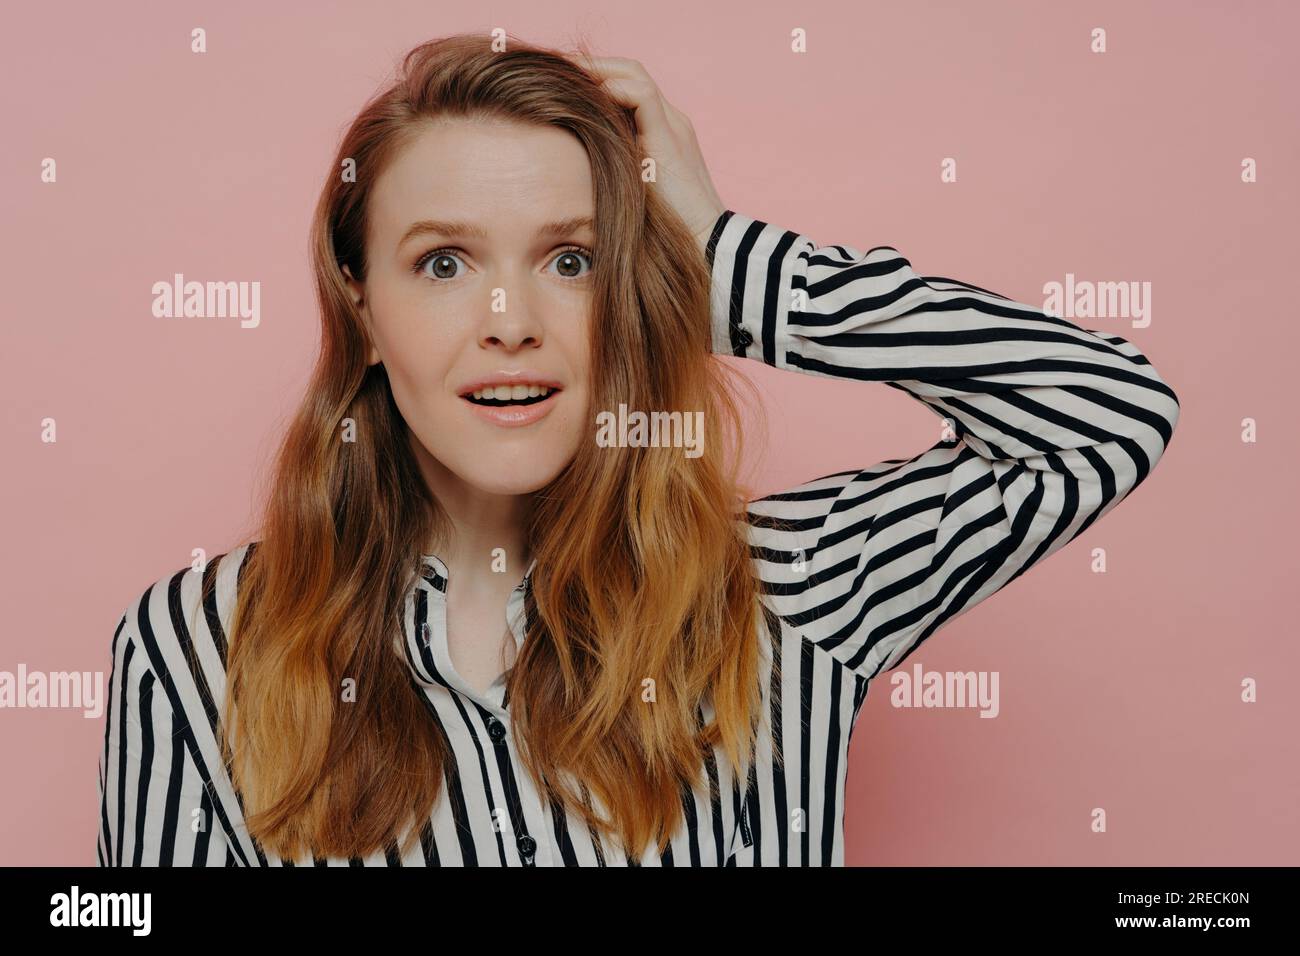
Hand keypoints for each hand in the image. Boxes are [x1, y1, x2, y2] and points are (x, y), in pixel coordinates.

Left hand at [565, 53, 726, 253]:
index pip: (625, 87)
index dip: (593, 81)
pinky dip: (612, 89)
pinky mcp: (669, 135)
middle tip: (554, 74)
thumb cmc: (663, 229)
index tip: (559, 88)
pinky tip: (586, 101)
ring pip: (633, 74)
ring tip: (564, 78)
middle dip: (590, 68)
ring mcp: (672, 124)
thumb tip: (568, 169)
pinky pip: (640, 94)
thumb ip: (609, 172)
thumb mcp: (628, 192)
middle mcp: (668, 120)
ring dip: (596, 71)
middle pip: (627, 72)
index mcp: (660, 131)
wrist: (702, 241)